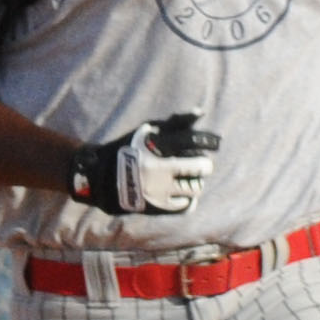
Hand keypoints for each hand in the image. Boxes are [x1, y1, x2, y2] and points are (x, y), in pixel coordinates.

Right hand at [70, 111, 219, 215]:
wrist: (103, 178)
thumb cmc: (131, 150)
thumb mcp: (147, 132)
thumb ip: (175, 123)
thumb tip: (201, 112)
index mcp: (155, 147)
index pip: (193, 141)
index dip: (209, 141)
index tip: (216, 142)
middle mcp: (158, 169)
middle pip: (200, 167)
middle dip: (205, 165)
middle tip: (203, 165)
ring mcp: (159, 190)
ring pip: (195, 188)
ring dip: (195, 182)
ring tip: (188, 179)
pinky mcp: (158, 207)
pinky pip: (186, 205)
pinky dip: (188, 199)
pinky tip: (182, 193)